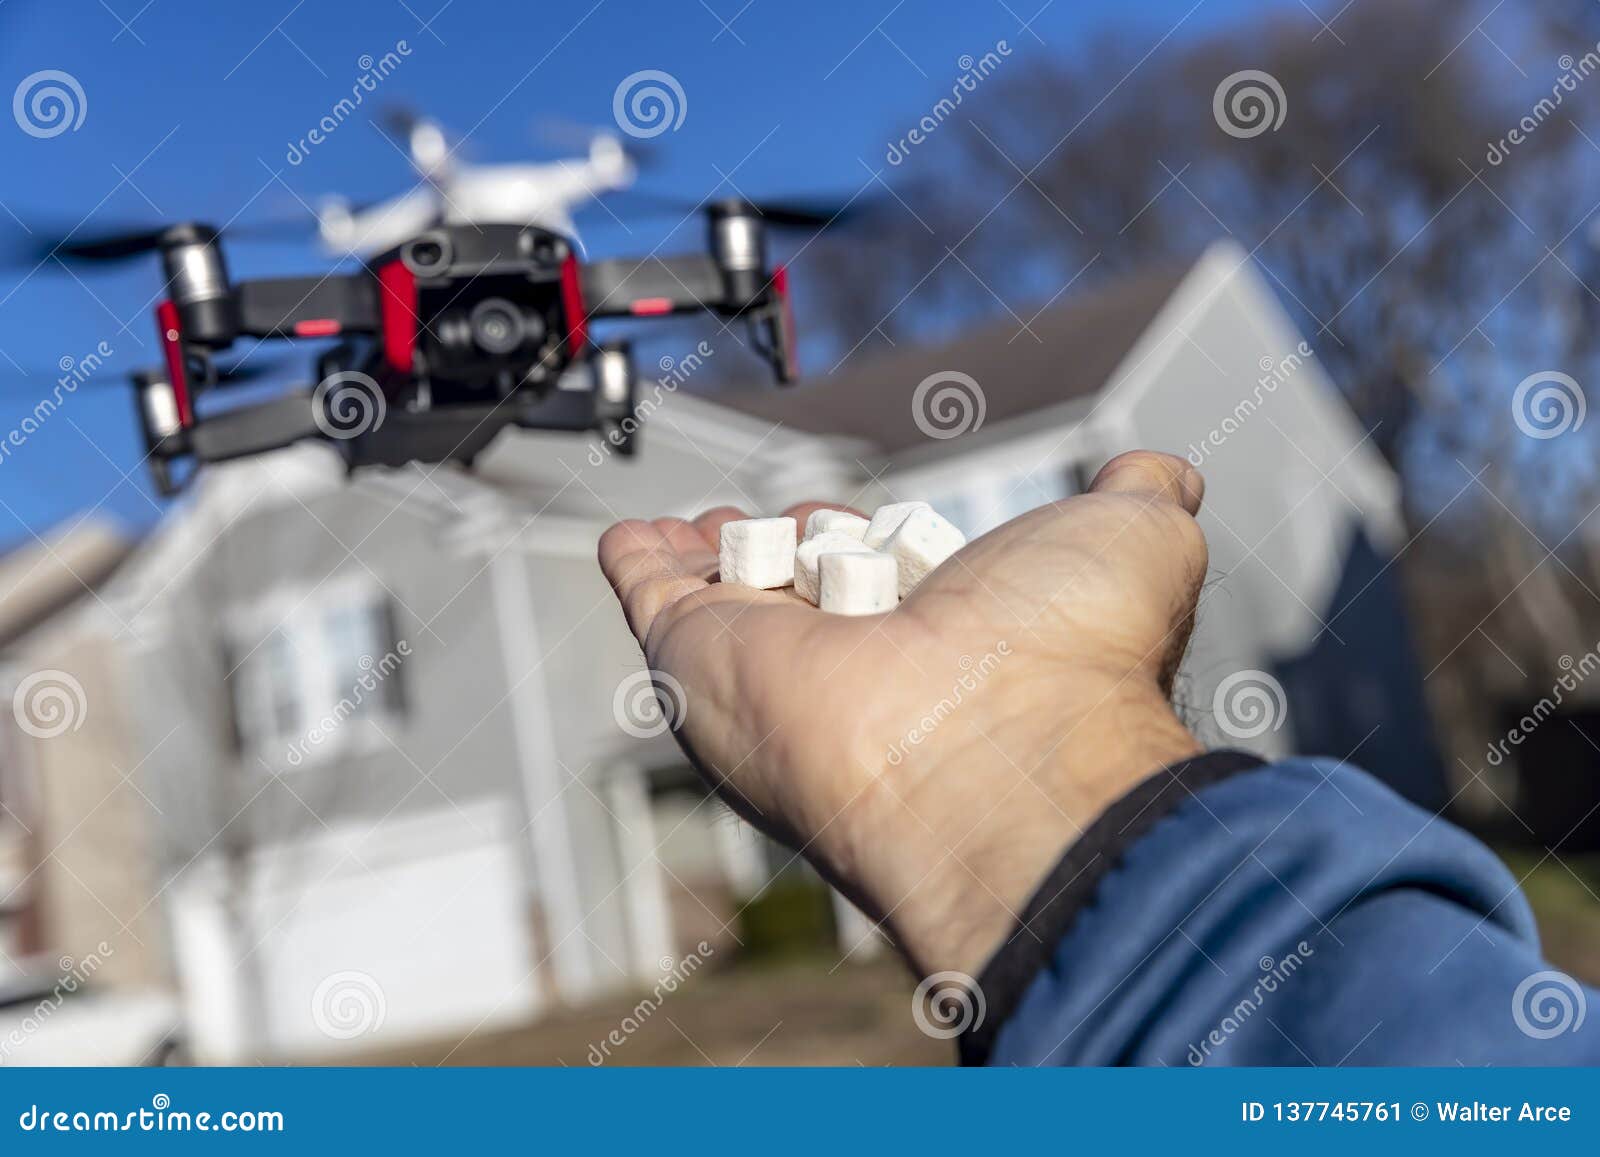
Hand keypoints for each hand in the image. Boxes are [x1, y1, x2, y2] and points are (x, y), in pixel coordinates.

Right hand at [597, 450, 1207, 976]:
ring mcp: (775, 665)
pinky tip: (631, 538)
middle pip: (812, 590)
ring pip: (730, 591)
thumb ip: (1142, 494)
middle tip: (803, 523)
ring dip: (718, 548)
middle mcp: (865, 663)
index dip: (887, 543)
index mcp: (952, 641)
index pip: (903, 586)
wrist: (990, 742)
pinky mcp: (696, 654)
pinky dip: (636, 563)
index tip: (881, 521)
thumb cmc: (1075, 653)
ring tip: (707, 524)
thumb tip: (1161, 469)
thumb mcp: (1139, 538)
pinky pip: (651, 597)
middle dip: (801, 544)